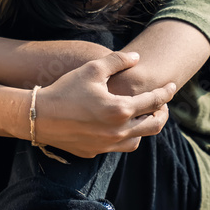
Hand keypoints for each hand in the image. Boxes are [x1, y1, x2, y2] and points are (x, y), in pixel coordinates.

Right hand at [34, 51, 176, 156]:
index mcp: (121, 110)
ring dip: (143, 129)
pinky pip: (116, 148)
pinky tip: (116, 128)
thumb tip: (137, 57)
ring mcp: (105, 145)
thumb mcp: (91, 69)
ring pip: (137, 141)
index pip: (154, 101)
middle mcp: (118, 132)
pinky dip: (122, 138)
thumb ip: (118, 60)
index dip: (166, 92)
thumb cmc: (64, 90)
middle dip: (162, 114)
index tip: (172, 87)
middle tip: (160, 105)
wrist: (37, 116)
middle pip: (154, 126)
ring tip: (139, 118)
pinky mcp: (93, 152)